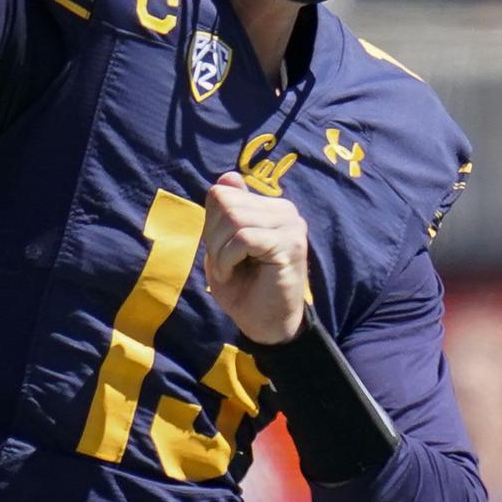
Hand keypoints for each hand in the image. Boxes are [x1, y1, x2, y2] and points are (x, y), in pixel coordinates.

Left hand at [202, 176, 312, 343]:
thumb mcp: (224, 246)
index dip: (210, 224)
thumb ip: (226, 212)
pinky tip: (236, 274)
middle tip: (224, 264)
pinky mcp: (290, 244)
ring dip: (220, 252)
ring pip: (233, 219)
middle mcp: (285, 210)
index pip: (223, 193)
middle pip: (226, 203)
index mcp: (271, 207)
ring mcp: (291, 225)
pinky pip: (244, 238)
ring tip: (231, 270)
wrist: (266, 325)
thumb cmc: (245, 288)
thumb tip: (227, 177)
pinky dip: (228, 259)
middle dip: (213, 238)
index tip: (222, 252)